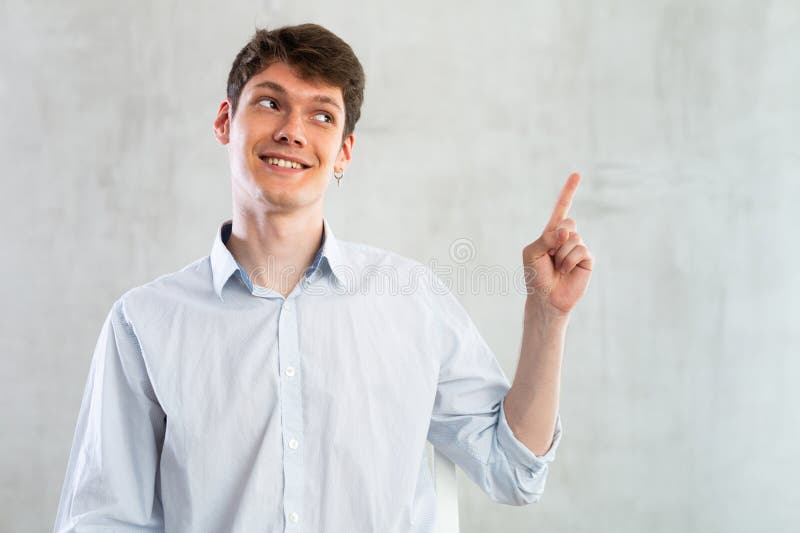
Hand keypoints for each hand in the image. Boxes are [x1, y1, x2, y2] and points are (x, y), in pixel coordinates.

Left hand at [522, 173, 593, 315]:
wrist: (546, 298)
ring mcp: (578, 248)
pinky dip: (569, 261)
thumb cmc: (535, 275)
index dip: (568, 192)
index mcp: (551, 233)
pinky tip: (566, 271)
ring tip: (557, 268)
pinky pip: (581, 250)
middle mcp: (567, 238)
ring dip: (561, 255)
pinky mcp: (587, 260)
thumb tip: (566, 231)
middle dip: (557, 238)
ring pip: (573, 239)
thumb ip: (546, 238)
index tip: (576, 174)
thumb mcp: (532, 252)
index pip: (561, 209)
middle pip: (568, 223)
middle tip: (550, 256)